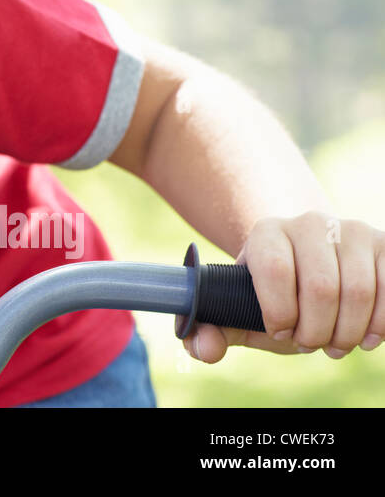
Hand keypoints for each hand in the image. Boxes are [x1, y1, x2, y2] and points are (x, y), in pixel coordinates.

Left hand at [185, 213, 384, 362]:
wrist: (311, 264)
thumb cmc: (275, 294)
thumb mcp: (241, 309)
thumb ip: (214, 329)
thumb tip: (202, 347)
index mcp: (267, 232)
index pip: (274, 270)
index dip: (279, 312)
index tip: (281, 332)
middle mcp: (309, 223)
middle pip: (320, 287)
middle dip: (316, 331)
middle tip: (311, 345)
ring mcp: (350, 230)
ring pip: (358, 291)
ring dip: (348, 332)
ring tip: (336, 344)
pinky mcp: (383, 243)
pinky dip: (378, 324)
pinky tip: (365, 336)